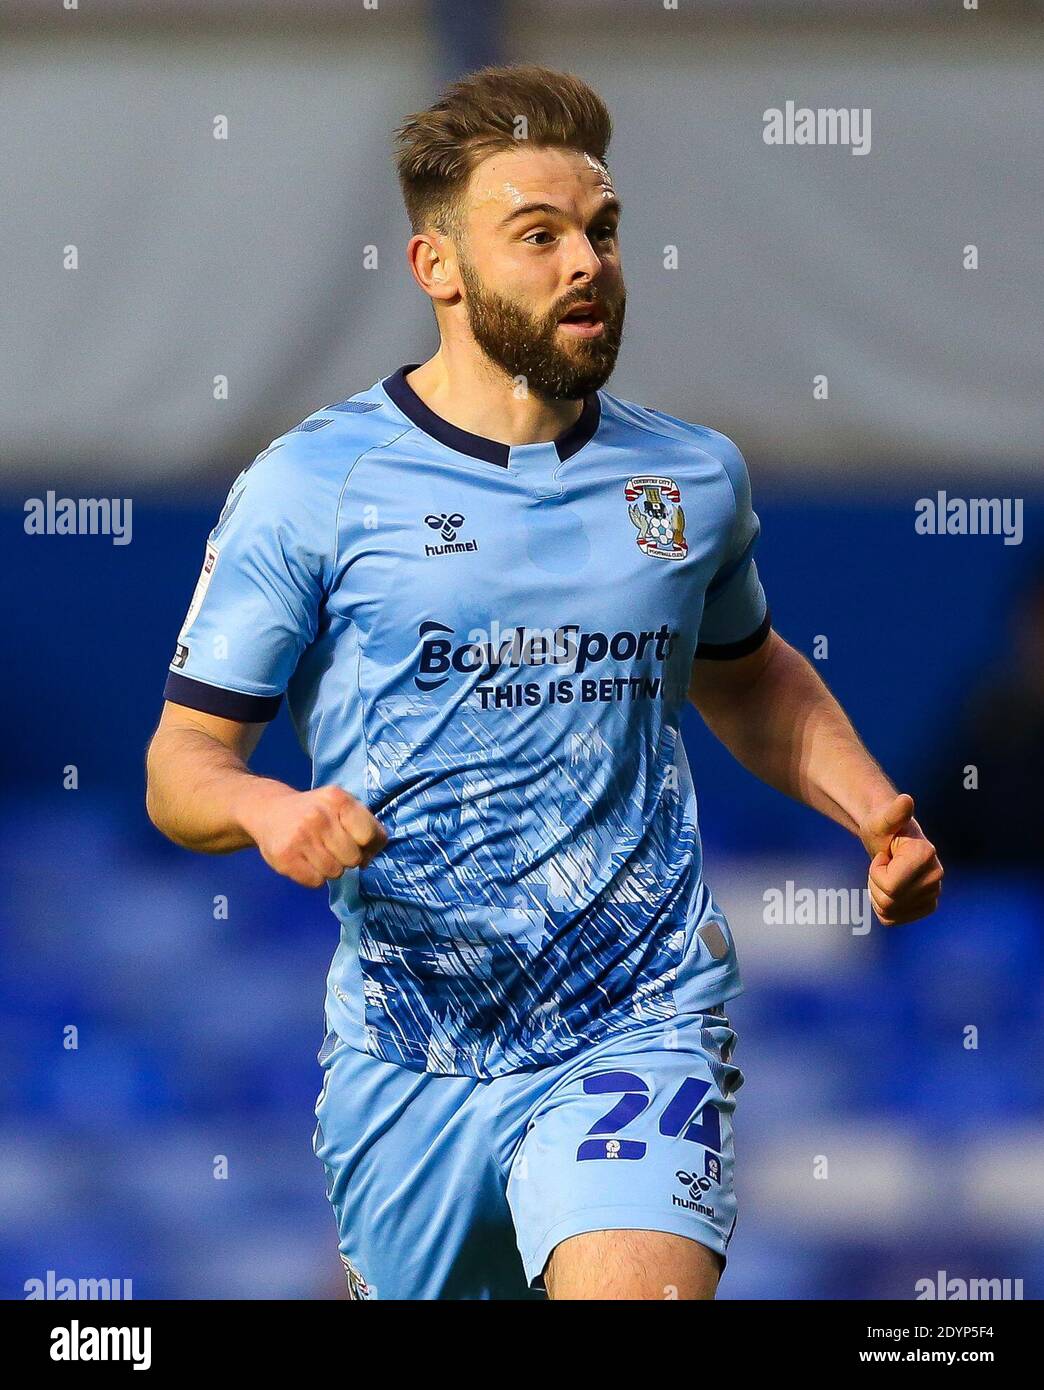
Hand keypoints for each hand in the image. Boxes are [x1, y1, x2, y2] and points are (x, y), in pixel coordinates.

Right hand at [240, 783, 386, 887]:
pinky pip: (316, 882)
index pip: (369, 835)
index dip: (366, 844)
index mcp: (338, 799)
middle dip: (347, 857)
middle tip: (332, 847)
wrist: (268, 810)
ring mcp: (300, 837)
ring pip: (335, 873)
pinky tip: (305, 861)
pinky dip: (314, 876)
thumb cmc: (315, 811)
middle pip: (353, 858)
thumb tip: (370, 857)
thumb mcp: (342, 806)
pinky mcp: (285, 857)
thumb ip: (366, 826)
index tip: (356, 841)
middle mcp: (319, 816)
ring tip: (317, 852)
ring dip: (330, 868)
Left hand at [859, 793, 942, 925]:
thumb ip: (893, 812)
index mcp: (926, 855)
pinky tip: (890, 888)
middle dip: (875, 883)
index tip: (884, 855)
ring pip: (889, 911)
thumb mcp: (881, 819)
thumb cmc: (882, 827)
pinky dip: (883, 906)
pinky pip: (892, 919)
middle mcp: (936, 876)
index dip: (875, 871)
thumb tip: (905, 801)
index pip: (889, 886)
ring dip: (878, 894)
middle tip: (884, 865)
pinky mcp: (926, 907)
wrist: (889, 839)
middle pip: (888, 901)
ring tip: (887, 874)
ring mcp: (934, 894)